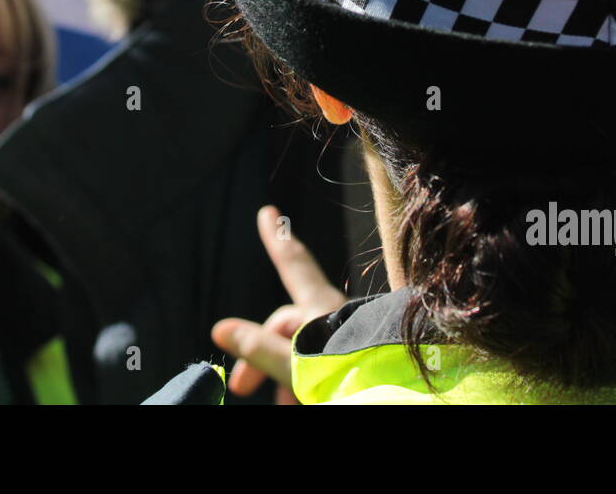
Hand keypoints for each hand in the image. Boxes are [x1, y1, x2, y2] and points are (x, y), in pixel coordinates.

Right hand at [211, 205, 347, 403]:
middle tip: (242, 387)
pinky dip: (306, 378)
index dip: (277, 239)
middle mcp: (335, 314)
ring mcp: (349, 335)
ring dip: (284, 371)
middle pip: (288, 321)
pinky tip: (300, 401)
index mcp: (322, 306)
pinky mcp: (358, 357)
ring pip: (305, 346)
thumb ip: (260, 348)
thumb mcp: (297, 364)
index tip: (268, 213)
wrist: (395, 397)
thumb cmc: (350, 377)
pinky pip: (323, 360)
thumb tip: (220, 328)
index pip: (293, 263)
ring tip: (282, 403)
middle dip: (261, 351)